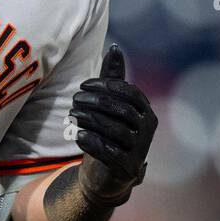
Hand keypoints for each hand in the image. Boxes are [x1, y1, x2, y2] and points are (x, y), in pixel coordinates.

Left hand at [70, 43, 156, 205]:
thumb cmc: (109, 132)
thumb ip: (113, 79)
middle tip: (74, 100)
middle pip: (121, 110)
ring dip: (90, 120)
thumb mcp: (111, 106)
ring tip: (72, 115)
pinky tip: (78, 136)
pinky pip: (110, 153)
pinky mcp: (126, 167)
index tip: (83, 85)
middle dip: (95, 102)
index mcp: (145, 110)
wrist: (107, 173)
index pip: (128, 92)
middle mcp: (147, 129)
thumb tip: (114, 47)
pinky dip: (93, 142)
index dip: (105, 85)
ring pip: (115, 130)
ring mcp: (139, 149)